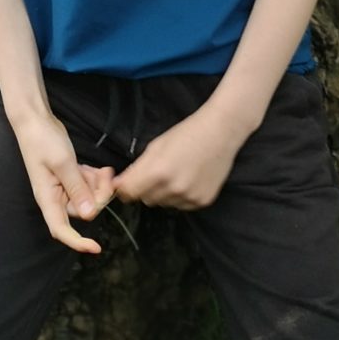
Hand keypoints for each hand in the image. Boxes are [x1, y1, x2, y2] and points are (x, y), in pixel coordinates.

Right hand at [12, 113, 119, 253]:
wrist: (35, 120)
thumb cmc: (43, 140)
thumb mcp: (63, 163)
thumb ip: (77, 188)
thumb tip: (89, 215)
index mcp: (48, 198)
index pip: (61, 230)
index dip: (77, 242)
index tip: (96, 248)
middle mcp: (55, 197)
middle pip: (83, 211)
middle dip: (98, 197)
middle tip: (106, 178)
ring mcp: (62, 188)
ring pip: (88, 198)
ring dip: (98, 186)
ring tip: (103, 171)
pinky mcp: (69, 178)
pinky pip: (87, 187)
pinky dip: (95, 179)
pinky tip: (98, 169)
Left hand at [108, 103, 246, 212]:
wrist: (221, 132)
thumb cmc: (186, 134)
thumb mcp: (155, 147)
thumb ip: (136, 169)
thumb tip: (117, 186)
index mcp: (157, 172)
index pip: (129, 194)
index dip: (126, 188)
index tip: (128, 182)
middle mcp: (173, 189)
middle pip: (146, 200)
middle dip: (146, 189)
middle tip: (159, 171)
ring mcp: (189, 197)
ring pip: (164, 204)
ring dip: (164, 193)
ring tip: (177, 173)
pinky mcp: (202, 201)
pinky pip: (181, 206)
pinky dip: (180, 196)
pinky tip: (189, 179)